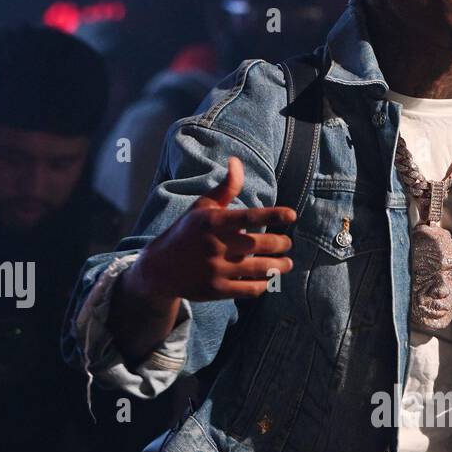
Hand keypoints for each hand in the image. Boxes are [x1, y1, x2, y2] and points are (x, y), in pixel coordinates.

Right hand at [129, 155, 295, 303]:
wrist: (160, 269)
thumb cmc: (187, 233)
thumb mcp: (202, 208)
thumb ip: (225, 188)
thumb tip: (236, 161)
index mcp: (212, 222)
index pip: (248, 217)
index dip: (272, 215)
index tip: (292, 214)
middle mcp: (214, 245)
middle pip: (259, 245)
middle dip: (280, 244)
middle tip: (287, 243)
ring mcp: (215, 269)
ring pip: (259, 269)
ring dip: (279, 266)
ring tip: (287, 263)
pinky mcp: (216, 290)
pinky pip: (249, 289)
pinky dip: (264, 284)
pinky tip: (270, 279)